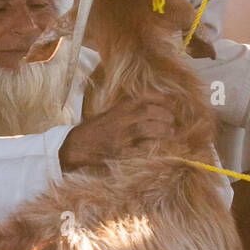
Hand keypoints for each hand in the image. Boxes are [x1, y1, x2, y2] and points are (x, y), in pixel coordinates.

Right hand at [60, 96, 175, 169]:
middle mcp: (120, 119)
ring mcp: (120, 137)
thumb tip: (154, 108)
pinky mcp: (120, 153)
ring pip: (146, 129)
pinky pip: (141, 149)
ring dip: (163, 130)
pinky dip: (153, 147)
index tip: (172, 102)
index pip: (143, 97)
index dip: (161, 98)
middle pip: (148, 112)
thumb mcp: (110, 114)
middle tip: (173, 120)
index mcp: (118, 108)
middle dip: (165, 114)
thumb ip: (128, 110)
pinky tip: (161, 149)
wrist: (76, 146)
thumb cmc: (95, 130)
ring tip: (171, 132)